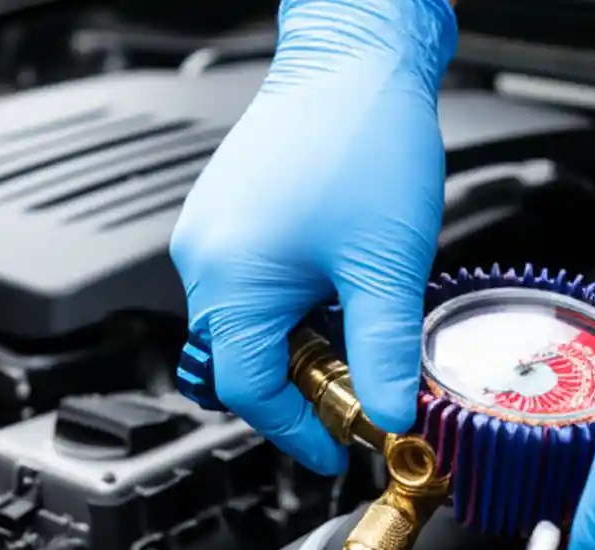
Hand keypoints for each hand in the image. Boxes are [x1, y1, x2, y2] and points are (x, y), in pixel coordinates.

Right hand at [170, 0, 456, 474]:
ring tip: (358, 337)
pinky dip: (293, 308)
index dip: (296, 431)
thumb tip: (389, 414)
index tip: (334, 449)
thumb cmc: (362, 138)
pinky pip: (250, 285)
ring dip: (301, 346)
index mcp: (230, 279)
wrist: (355, 56)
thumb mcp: (385, 266)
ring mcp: (211, 233)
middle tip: (357, 398)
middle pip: (243, 362)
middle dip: (300, 390)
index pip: (251, 391)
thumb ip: (384, 353)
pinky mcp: (229, 214)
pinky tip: (338, 294)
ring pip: (248, 324)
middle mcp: (205, 258)